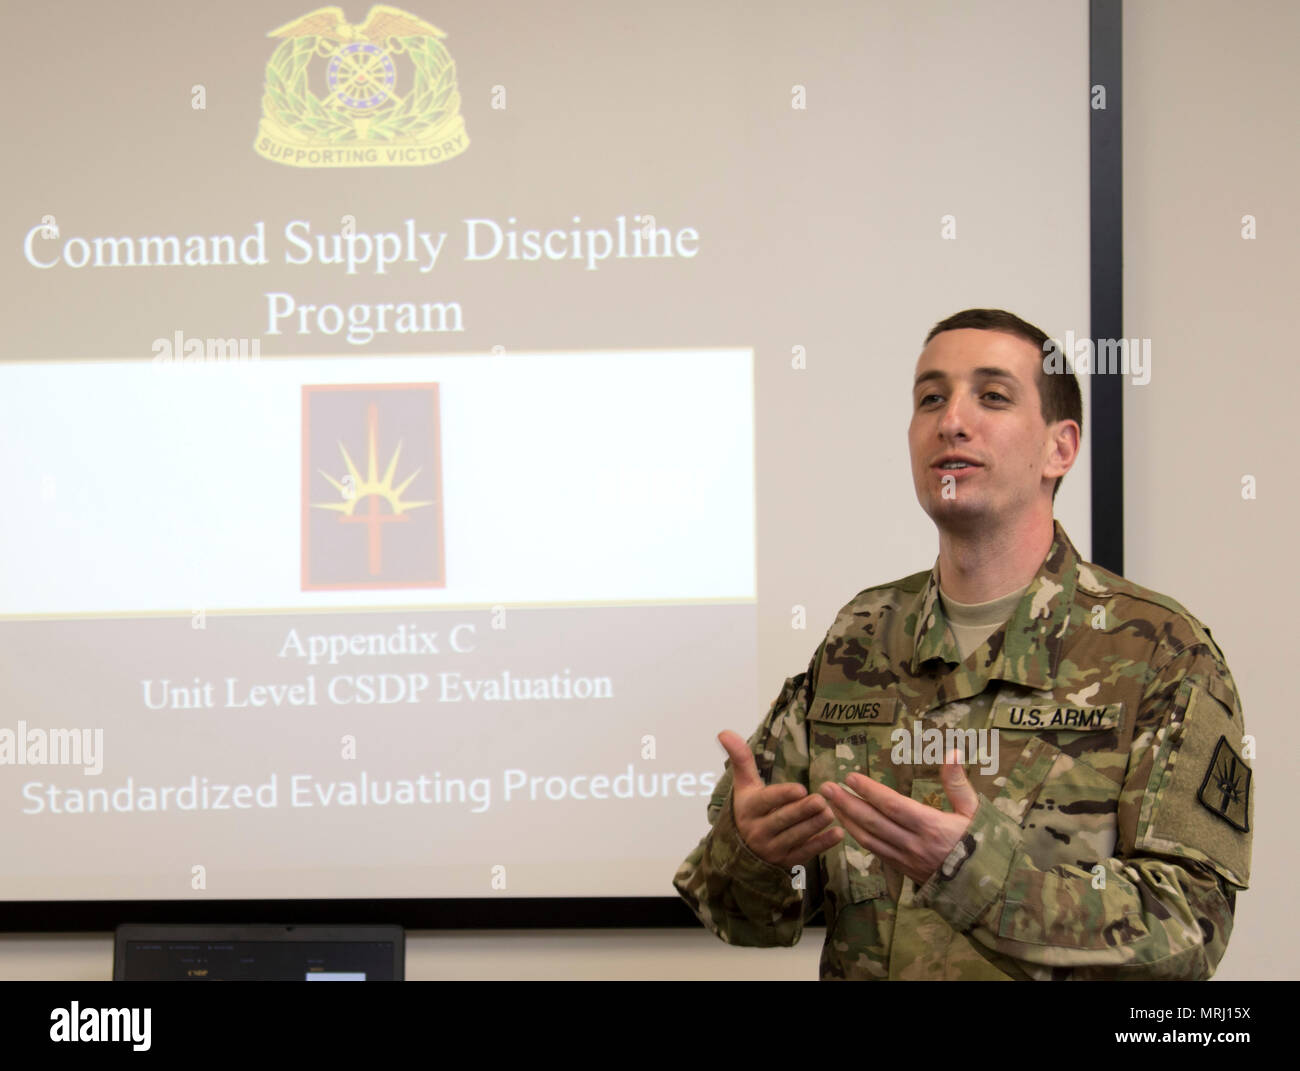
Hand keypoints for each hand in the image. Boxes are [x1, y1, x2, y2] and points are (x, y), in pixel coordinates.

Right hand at [718, 730, 842, 868]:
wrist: (741, 848)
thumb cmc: (749, 808)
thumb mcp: (744, 785)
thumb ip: (740, 758)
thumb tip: (724, 731)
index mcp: (749, 809)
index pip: (766, 801)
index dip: (782, 795)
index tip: (800, 788)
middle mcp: (758, 831)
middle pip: (782, 820)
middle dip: (802, 811)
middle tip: (822, 800)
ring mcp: (772, 849)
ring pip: (795, 837)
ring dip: (814, 826)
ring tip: (832, 813)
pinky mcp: (786, 861)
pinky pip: (805, 853)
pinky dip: (822, 844)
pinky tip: (838, 834)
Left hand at [820, 749, 978, 884]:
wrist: (986, 888)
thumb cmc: (983, 845)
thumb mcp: (976, 811)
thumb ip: (958, 782)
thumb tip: (953, 751)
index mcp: (931, 826)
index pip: (892, 806)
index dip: (869, 791)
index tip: (850, 777)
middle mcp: (914, 844)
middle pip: (872, 822)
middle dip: (846, 803)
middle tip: (825, 787)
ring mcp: (906, 859)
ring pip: (868, 839)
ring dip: (846, 819)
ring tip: (829, 803)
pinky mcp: (903, 870)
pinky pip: (874, 852)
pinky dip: (857, 836)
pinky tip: (846, 824)